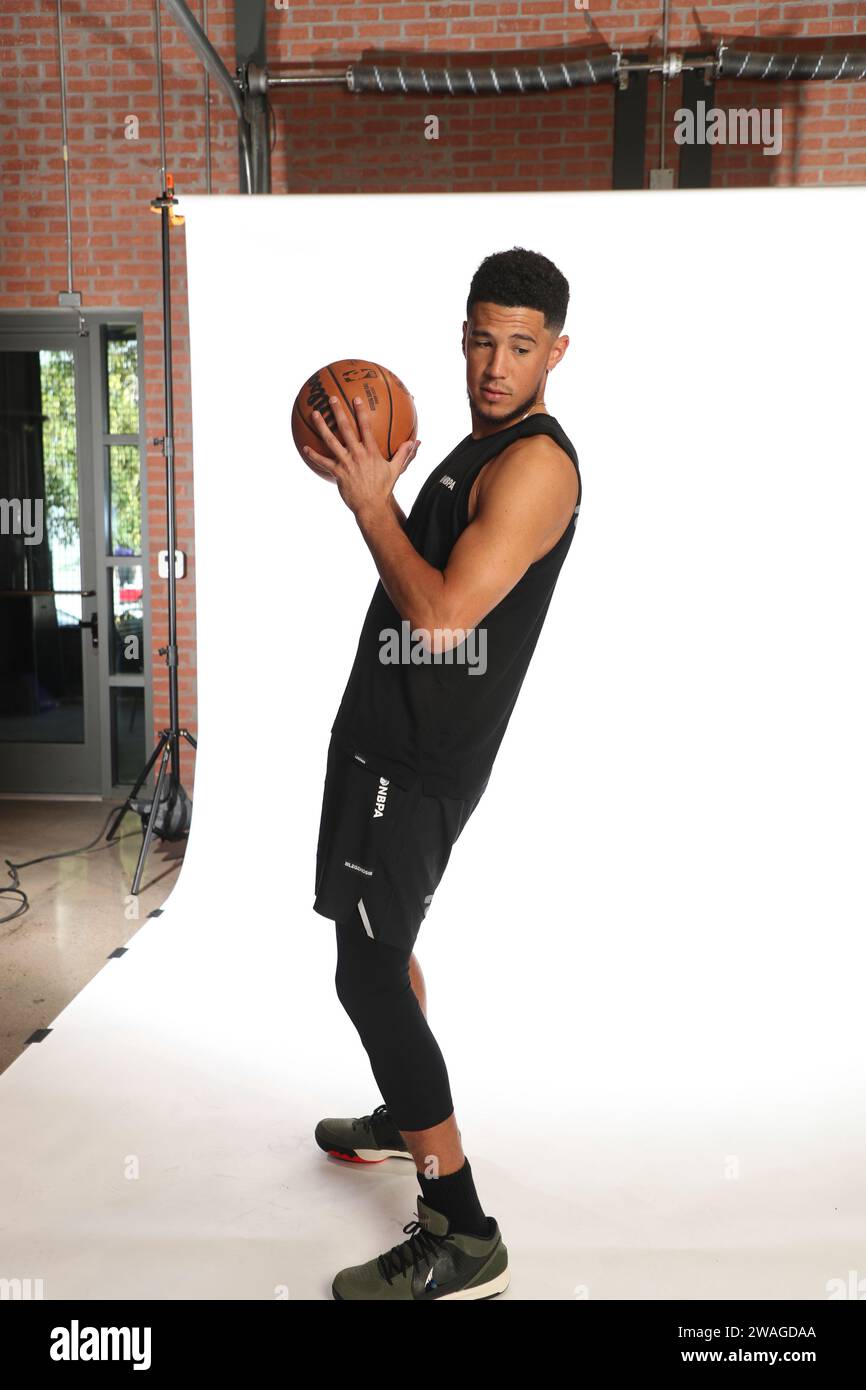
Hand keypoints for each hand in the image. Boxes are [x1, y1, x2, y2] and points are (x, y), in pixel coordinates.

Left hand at [302, 393, 420, 516]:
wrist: (372, 506)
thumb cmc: (384, 488)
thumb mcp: (396, 469)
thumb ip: (404, 454)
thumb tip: (417, 442)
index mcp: (371, 452)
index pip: (365, 427)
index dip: (360, 412)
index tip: (356, 399)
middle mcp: (357, 454)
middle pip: (345, 429)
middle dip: (338, 412)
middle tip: (331, 399)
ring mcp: (346, 463)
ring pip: (331, 441)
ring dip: (322, 426)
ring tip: (314, 414)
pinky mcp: (337, 472)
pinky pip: (323, 462)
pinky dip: (313, 455)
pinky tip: (303, 447)